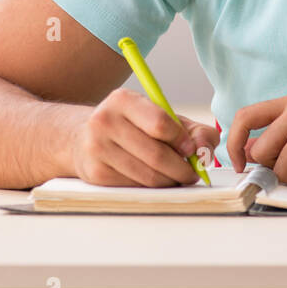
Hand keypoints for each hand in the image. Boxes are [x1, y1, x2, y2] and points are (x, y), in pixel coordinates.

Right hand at [70, 88, 219, 186]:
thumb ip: (193, 129)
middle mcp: (105, 121)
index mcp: (122, 100)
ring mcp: (97, 148)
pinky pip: (135, 187)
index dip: (183, 141)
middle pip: (156, 155)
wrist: (82, 138)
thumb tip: (204, 149)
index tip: (192, 150)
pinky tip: (155, 179)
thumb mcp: (159, 116)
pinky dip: (152, 187)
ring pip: (148, 176)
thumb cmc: (131, 126)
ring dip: (170, 182)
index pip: (160, 123)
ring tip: (177, 177)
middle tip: (193, 173)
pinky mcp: (95, 173)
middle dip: (182, 169)